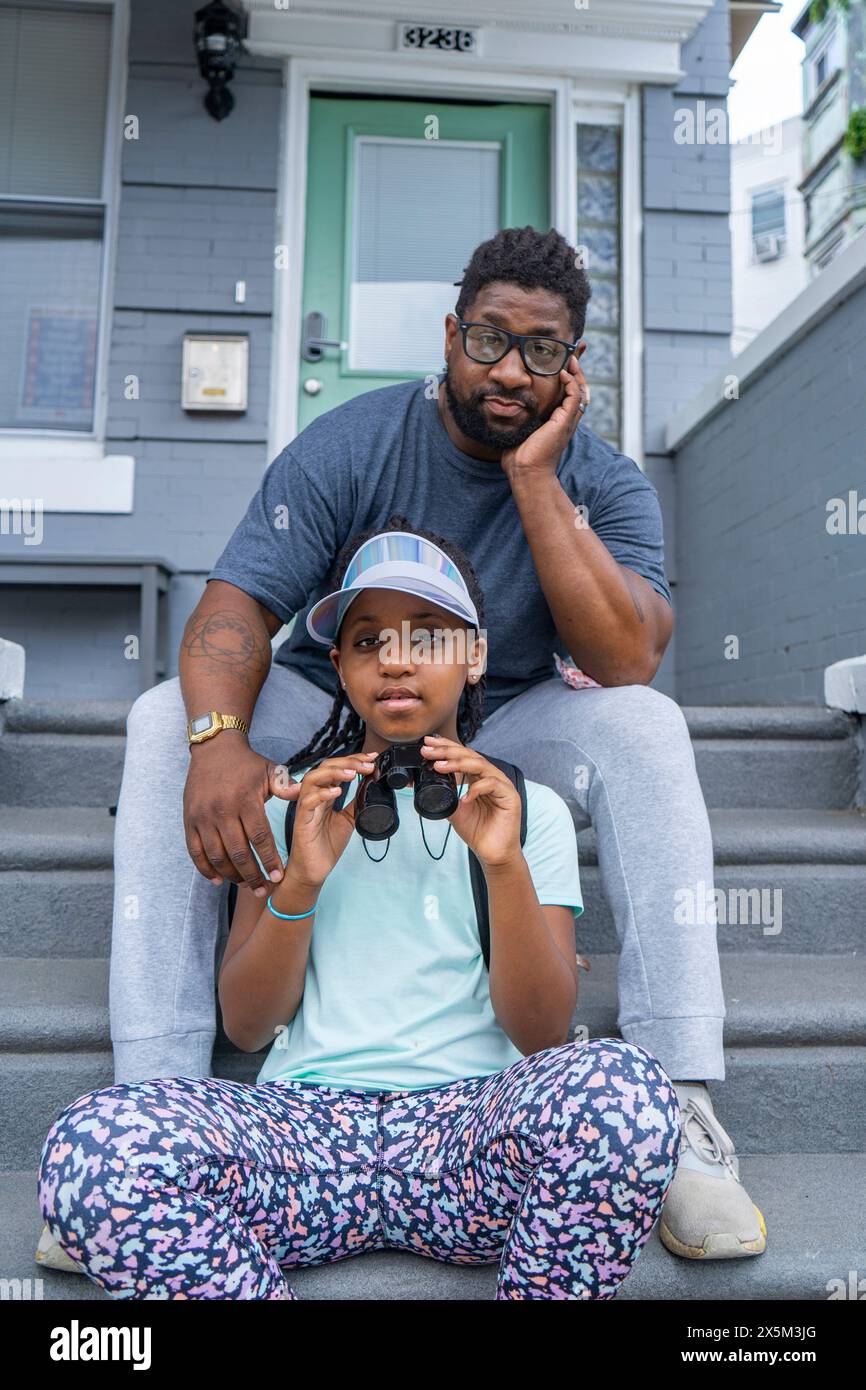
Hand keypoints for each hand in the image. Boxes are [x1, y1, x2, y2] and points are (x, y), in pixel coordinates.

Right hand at [183, 737, 300, 894]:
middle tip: (263, 891)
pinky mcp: (189, 820)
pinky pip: (195, 851)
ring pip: (217, 856)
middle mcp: (222, 811)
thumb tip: (303, 794)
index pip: (260, 838)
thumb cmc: (247, 764)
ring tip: (245, 886)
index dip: (269, 860)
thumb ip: (286, 785)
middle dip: (252, 876)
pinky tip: (218, 880)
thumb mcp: (270, 770)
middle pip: (238, 853)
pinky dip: (205, 869)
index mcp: (245, 800)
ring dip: (231, 875)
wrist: (213, 748)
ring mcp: (203, 817)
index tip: (278, 877)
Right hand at [287, 751, 377, 888]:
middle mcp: (313, 796)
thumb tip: (372, 783)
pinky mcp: (302, 821)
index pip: (336, 768)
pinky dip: (322, 794)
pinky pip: (307, 802)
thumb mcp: (349, 819)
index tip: (373, 758)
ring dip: (334, 772)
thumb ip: (357, 801)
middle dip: (348, 762)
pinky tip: (337, 792)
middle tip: (368, 765)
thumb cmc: (326, 844)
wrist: (314, 870)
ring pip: (313, 779)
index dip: (354, 760)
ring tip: (353, 773)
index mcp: (324, 794)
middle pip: (325, 767)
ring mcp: (306, 807)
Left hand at [420, 735, 521, 867]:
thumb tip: (427, 783)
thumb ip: (446, 794)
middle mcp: (491, 777)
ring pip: (481, 765)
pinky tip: (464, 797)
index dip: (446, 747)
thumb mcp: (455, 810)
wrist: (492, 853)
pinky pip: (493, 785)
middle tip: (429, 749)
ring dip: (459, 764)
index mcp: (479, 778)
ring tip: (440, 766)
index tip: (427, 744)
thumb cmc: (478, 831)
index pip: (463, 756)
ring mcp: (502, 785)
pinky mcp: (510, 796)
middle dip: (448, 750)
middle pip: (470, 756)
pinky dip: (477, 789)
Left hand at [500, 352, 589, 479]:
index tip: (559, 361)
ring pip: (580, 390)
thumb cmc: (518, 455)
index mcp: (556, 420)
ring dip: (575, 372)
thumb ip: (517, 415)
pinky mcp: (564, 421)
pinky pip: (574, 396)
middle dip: (576, 370)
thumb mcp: (518, 428)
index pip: (567, 393)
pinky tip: (562, 373)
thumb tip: (502, 404)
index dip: (566, 376)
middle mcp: (565, 419)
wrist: (525, 472)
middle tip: (570, 353)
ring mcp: (567, 420)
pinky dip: (570, 382)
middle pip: (578, 388)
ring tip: (569, 357)